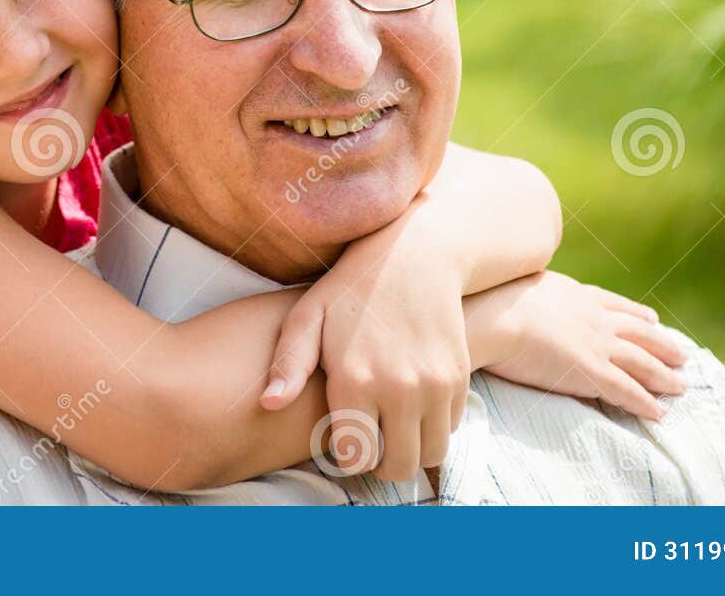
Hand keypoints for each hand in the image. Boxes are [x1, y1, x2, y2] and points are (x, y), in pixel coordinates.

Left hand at [259, 207, 470, 482]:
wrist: (416, 255)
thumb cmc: (352, 286)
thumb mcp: (309, 315)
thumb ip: (288, 363)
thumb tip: (267, 404)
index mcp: (355, 381)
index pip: (354, 458)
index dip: (345, 456)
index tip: (340, 438)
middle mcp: (399, 390)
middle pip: (397, 469)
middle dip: (380, 463)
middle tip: (368, 441)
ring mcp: (434, 385)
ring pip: (430, 456)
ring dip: (411, 449)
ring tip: (391, 427)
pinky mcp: (457, 377)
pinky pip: (449, 428)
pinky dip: (432, 425)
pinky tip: (411, 402)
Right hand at [463, 271, 688, 419]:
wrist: (492, 315)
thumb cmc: (490, 300)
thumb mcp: (517, 284)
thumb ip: (529, 293)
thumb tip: (516, 295)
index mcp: (574, 294)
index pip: (614, 304)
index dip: (636, 313)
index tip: (653, 319)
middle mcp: (593, 317)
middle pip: (638, 331)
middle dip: (662, 344)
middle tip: (682, 355)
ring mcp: (595, 343)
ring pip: (641, 362)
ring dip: (664, 375)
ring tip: (682, 385)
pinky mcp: (590, 371)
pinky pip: (627, 391)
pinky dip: (646, 403)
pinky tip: (660, 413)